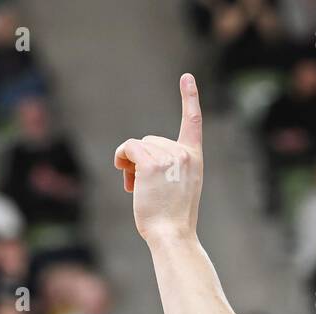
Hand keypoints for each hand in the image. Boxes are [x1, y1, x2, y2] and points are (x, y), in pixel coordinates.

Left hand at [114, 73, 202, 242]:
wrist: (173, 235)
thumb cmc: (171, 220)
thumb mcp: (176, 189)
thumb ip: (163, 168)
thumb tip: (130, 158)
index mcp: (194, 159)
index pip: (193, 123)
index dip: (190, 98)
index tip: (187, 77)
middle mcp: (184, 153)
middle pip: (151, 140)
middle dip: (141, 160)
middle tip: (143, 186)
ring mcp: (169, 157)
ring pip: (138, 146)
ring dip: (130, 163)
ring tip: (137, 188)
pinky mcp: (151, 163)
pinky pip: (128, 148)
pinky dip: (121, 158)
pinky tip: (123, 172)